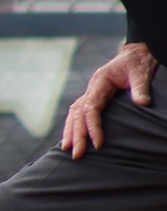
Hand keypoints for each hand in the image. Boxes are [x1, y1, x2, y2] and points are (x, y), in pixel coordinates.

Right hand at [61, 42, 156, 157]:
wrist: (137, 54)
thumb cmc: (138, 63)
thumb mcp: (141, 73)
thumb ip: (140, 87)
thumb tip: (143, 103)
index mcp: (100, 82)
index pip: (90, 108)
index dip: (92, 127)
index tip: (99, 144)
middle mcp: (91, 88)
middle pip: (78, 114)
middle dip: (76, 135)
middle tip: (77, 155)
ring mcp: (91, 92)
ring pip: (74, 114)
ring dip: (70, 131)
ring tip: (67, 149)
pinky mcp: (94, 97)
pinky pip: (79, 113)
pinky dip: (74, 125)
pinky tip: (72, 137)